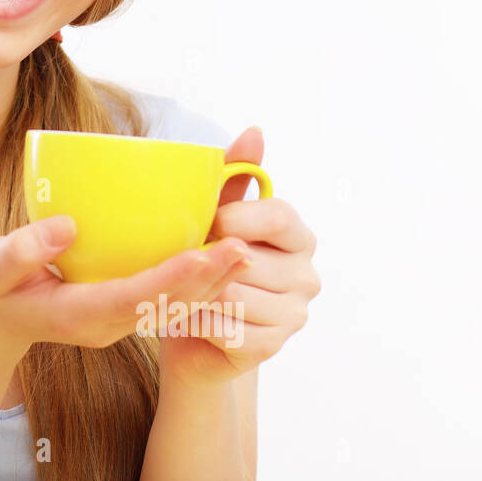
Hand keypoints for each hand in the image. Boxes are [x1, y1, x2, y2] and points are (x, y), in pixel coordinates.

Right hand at [0, 213, 255, 361]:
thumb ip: (22, 250)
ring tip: (246, 253)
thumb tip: (66, 226)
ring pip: (173, 306)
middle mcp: (106, 324)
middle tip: (245, 249)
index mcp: (77, 314)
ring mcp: (117, 322)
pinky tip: (218, 258)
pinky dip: (196, 281)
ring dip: (211, 283)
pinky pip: (165, 300)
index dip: (170, 277)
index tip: (203, 254)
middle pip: (165, 305)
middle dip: (207, 279)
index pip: (133, 297)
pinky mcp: (122, 311)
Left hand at [157, 127, 320, 385]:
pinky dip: (193, 321)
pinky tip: (181, 316)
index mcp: (298, 235)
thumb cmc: (204, 264)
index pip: (277, 216)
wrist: (194, 332)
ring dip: (194, 291)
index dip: (233, 218)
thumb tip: (254, 132)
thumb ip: (233, 176)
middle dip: (205, 260)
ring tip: (176, 287)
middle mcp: (306, 275)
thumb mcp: (216, 216)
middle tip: (179, 261)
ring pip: (233, 295)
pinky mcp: (270, 348)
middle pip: (247, 259)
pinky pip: (224, 328)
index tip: (205, 224)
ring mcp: (293, 314)